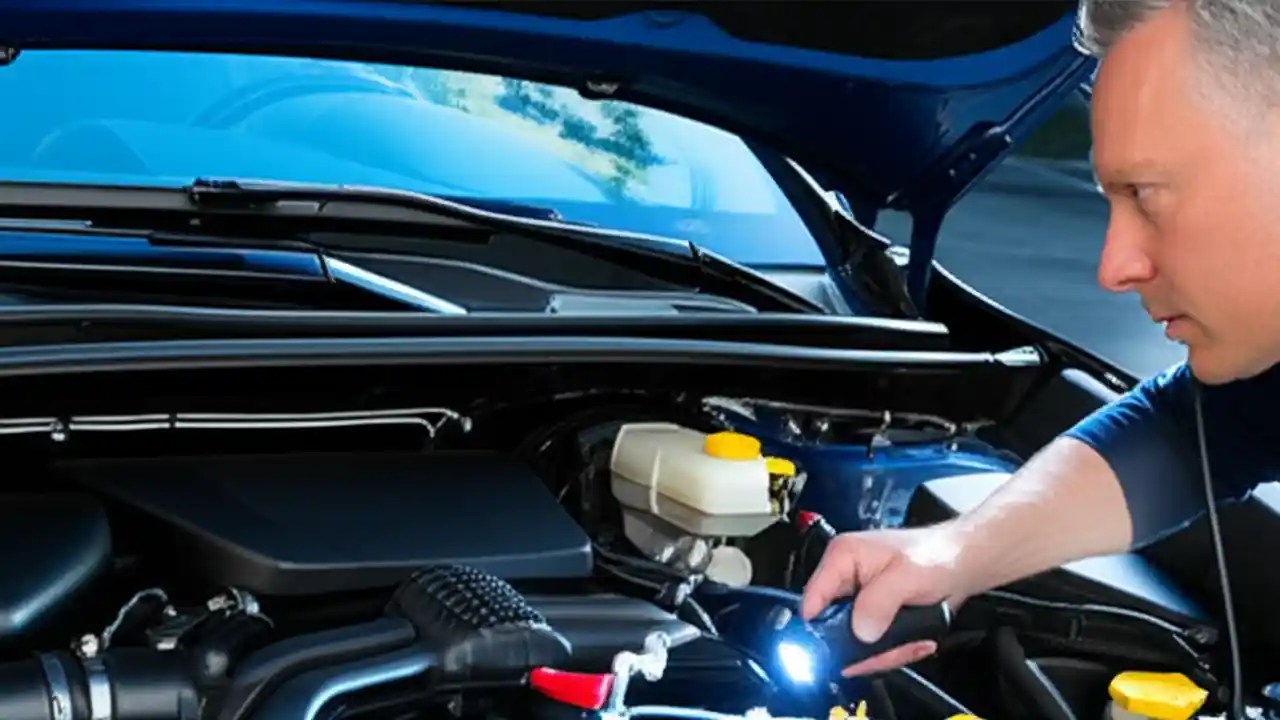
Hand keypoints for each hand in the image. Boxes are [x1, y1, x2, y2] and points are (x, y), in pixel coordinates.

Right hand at [800, 524, 970, 676]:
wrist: (964, 563)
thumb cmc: (937, 556)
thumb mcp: (905, 577)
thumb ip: (878, 603)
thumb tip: (860, 632)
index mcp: (842, 557)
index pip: (813, 598)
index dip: (817, 628)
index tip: (832, 654)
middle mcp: (846, 578)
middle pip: (833, 628)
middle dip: (863, 649)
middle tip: (890, 653)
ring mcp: (859, 599)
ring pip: (855, 642)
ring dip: (884, 652)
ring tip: (911, 644)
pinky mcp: (872, 615)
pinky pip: (872, 645)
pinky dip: (893, 650)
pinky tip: (914, 642)